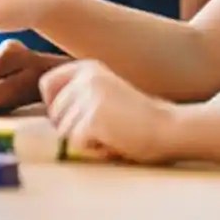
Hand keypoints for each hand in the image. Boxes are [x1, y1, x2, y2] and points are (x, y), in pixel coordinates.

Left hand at [39, 60, 179, 164]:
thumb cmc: (139, 120)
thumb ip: (79, 97)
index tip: (75, 117)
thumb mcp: (106, 95)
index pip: (47, 83)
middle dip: (72, 129)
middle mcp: (86, 77)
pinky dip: (94, 151)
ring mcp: (89, 96)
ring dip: (85, 142)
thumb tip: (49, 116)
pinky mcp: (94, 117)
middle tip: (105, 129)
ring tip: (113, 135)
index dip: (56, 106)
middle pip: (54, 113)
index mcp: (87, 68)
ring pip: (63, 131)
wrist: (172, 129)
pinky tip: (115, 143)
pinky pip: (76, 144)